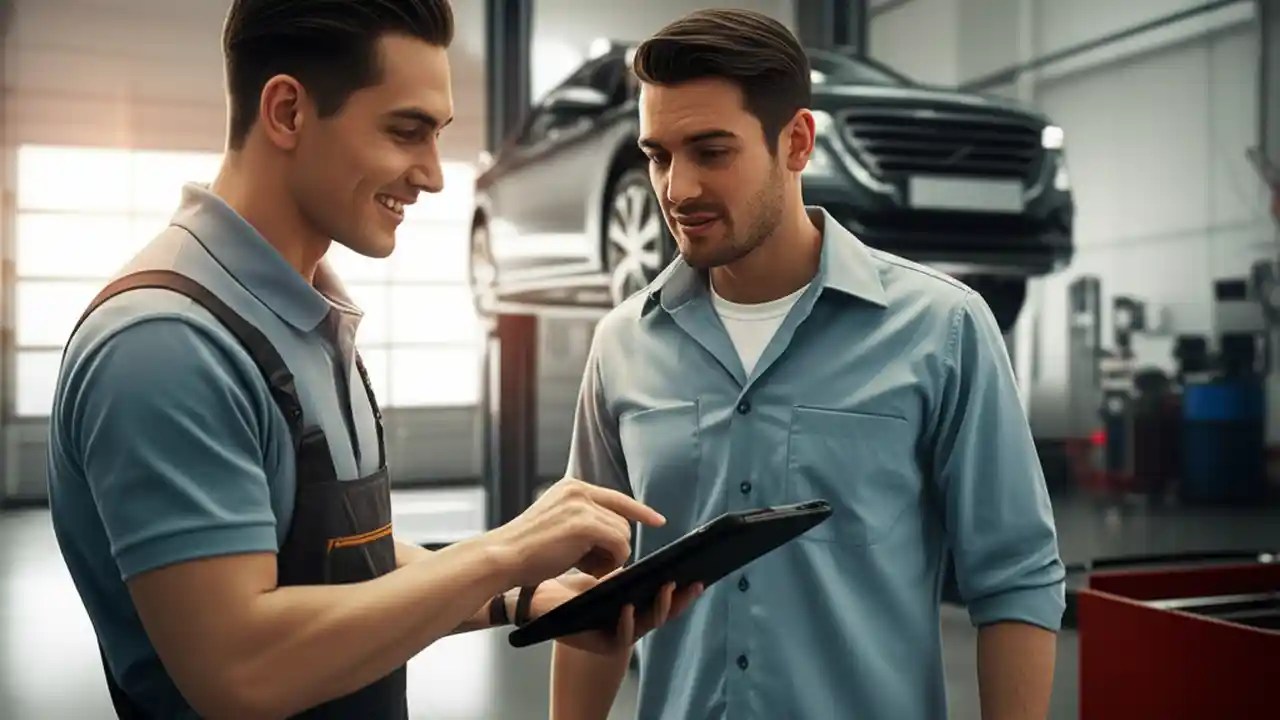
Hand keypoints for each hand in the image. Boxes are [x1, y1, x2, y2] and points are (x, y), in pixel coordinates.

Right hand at [489, 478, 665, 587]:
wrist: (502, 558)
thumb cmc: (526, 552)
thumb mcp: (557, 526)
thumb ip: (583, 523)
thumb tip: (615, 536)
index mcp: (571, 488)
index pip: (615, 497)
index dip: (639, 511)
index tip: (658, 520)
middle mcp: (578, 490)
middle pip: (622, 520)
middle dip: (614, 547)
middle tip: (593, 567)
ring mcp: (582, 505)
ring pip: (622, 533)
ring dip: (612, 557)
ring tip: (587, 569)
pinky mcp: (585, 523)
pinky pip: (619, 543)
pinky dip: (612, 561)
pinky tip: (591, 571)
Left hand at [532, 571, 703, 655]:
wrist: (543, 602)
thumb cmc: (575, 588)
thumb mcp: (607, 575)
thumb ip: (626, 570)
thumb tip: (653, 554)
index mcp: (637, 605)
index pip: (667, 599)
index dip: (685, 591)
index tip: (701, 575)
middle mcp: (633, 622)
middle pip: (665, 613)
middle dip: (681, 600)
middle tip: (694, 583)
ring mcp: (620, 635)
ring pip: (648, 624)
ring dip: (659, 607)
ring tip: (665, 588)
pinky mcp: (603, 645)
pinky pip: (620, 636)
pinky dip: (626, 622)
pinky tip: (627, 608)